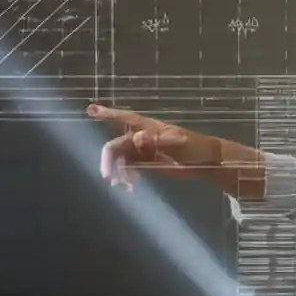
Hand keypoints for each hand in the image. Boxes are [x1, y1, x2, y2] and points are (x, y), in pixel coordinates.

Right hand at [86, 103, 221, 190]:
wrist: (206, 161)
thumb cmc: (195, 146)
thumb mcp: (178, 142)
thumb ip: (157, 140)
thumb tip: (136, 138)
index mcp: (149, 127)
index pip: (125, 118)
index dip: (107, 114)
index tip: (90, 110)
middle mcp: (142, 137)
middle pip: (118, 144)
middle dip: (109, 158)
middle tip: (107, 175)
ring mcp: (143, 151)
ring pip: (121, 158)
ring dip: (117, 170)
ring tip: (121, 184)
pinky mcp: (146, 163)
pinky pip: (130, 168)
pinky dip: (126, 176)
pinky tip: (128, 186)